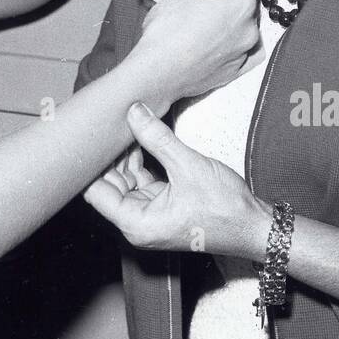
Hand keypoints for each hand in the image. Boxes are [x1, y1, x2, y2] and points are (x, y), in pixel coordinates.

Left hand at [84, 102, 270, 258]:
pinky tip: (140, 138)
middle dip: (106, 155)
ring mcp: (149, 215)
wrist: (253, 226)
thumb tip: (133, 111)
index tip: (85, 136)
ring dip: (124, 156)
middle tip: (105, 122)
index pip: (95, 192)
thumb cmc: (225, 208)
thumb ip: (157, 138)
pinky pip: (141, 182)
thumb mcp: (188, 166)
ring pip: (124, 181)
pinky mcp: (161, 206)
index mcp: (136, 222)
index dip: (87, 164)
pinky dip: (139, 162)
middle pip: (108, 185)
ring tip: (124, 124)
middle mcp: (137, 223)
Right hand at [129, 0, 260, 109]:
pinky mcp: (236, 71)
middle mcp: (250, 28)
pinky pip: (245, 51)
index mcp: (240, 4)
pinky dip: (237, 42)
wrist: (156, 74)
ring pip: (246, 27)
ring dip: (233, 20)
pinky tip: (221, 39)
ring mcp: (245, 52)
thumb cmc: (166, 32)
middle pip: (248, 3)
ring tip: (208, 20)